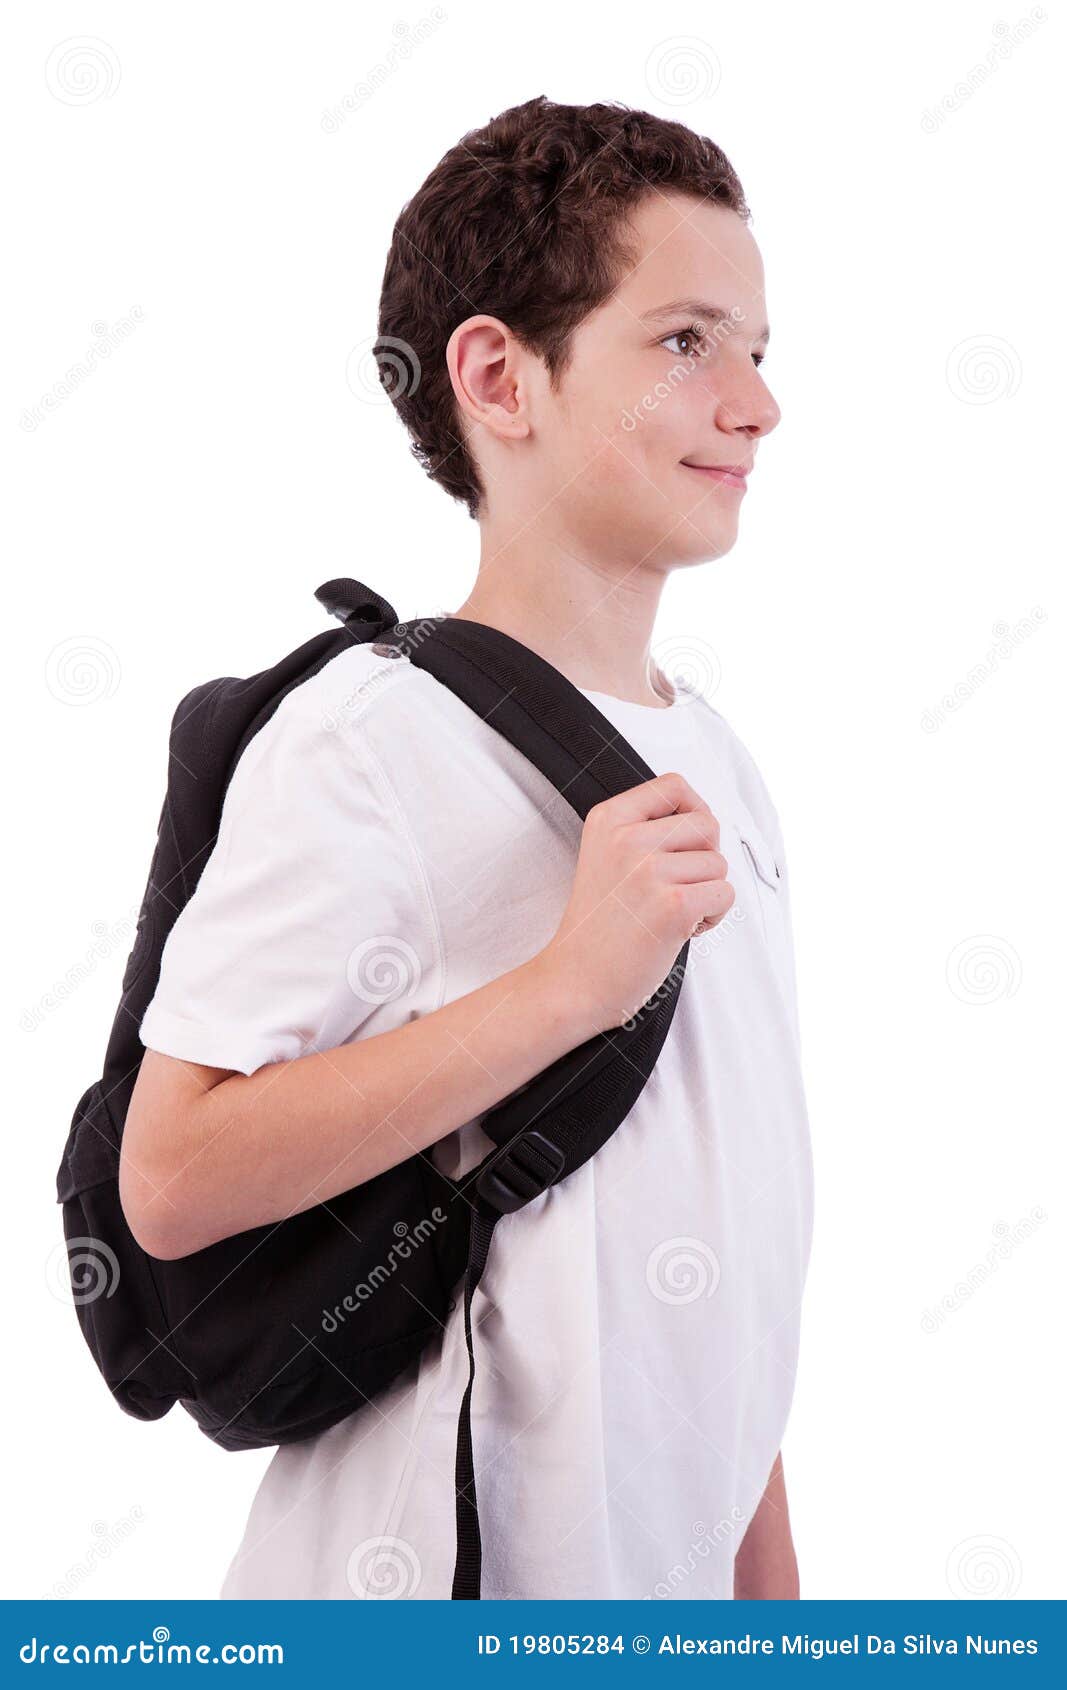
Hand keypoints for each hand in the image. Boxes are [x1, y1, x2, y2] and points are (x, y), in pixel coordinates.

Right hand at [538, 771, 732, 1035]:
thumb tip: (704, 819)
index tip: (684, 843)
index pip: (674, 785)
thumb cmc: (598, 925)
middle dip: (704, 857)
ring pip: (719, 864)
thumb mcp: (605, 856)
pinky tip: (679, 930)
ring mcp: (650, 870)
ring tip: (670, 914)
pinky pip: (725, 894)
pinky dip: (712, 917)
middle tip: (677, 886)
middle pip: (707, 823)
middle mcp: (627, 838)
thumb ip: (645, 830)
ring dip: (706, 892)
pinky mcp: (674, 905)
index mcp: (608, 819)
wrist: (574, 980)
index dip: (693, 811)